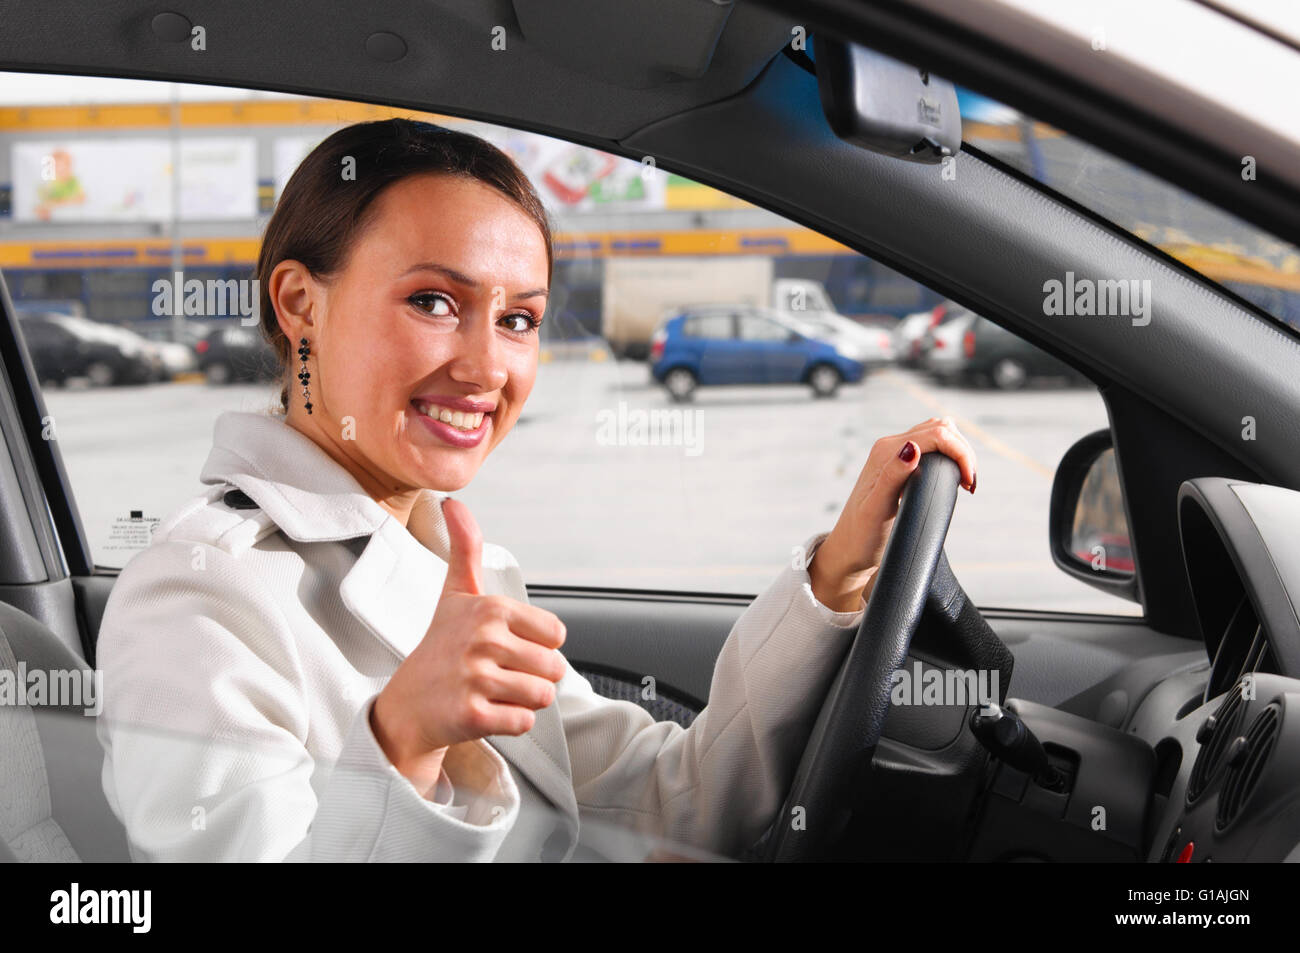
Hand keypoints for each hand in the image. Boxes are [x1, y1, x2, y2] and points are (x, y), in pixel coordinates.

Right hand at [370, 497, 567, 796]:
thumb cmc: (441, 647)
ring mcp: (475, 678)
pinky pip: (524, 722)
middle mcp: (483, 640)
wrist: (407, 706)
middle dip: (532, 677)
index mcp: (490, 608)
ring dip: (523, 701)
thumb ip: (465, 548)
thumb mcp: (455, 594)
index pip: (557, 636)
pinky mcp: (472, 715)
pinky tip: (485, 712)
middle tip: (496, 675)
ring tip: (492, 693)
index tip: (503, 647)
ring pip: (542, 696)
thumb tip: (452, 501)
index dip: (536, 646)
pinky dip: (511, 723)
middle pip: (554, 668)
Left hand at [808, 417, 977, 612]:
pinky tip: (952, 476)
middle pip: (940, 429)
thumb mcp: (877, 508)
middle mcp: (889, 448)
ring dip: (958, 451)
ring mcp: (895, 454)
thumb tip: (912, 449)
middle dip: (963, 451)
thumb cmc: (862, 535)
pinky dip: (950, 455)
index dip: (960, 453)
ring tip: (964, 480)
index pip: (936, 434)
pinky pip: (932, 447)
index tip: (968, 482)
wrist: (850, 550)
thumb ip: (892, 476)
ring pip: (937, 434)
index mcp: (885, 453)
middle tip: (969, 484)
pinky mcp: (901, 464)